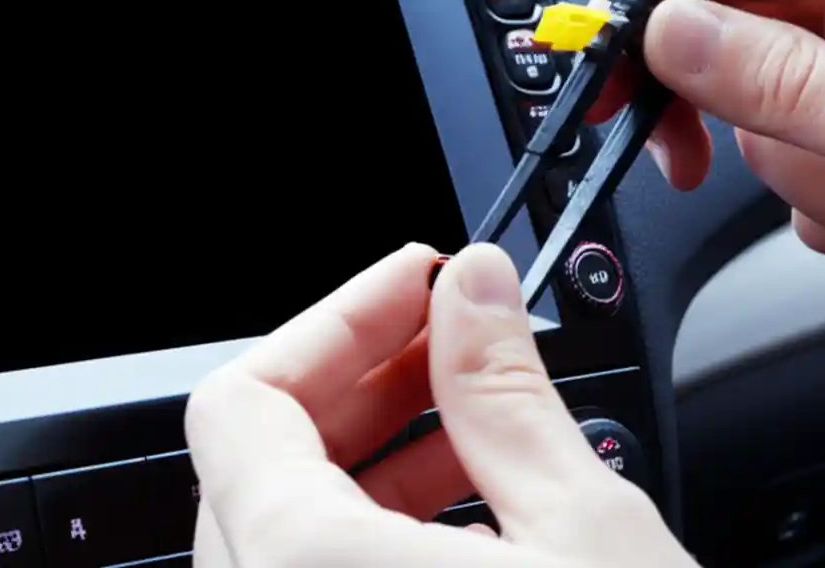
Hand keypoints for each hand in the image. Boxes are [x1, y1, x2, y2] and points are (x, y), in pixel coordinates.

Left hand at [184, 243, 695, 566]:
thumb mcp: (585, 530)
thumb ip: (506, 391)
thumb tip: (473, 289)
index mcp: (299, 566)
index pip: (239, 400)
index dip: (334, 321)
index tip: (412, 286)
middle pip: (261, 457)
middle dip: (363, 382)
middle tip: (454, 339)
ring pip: (291, 526)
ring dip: (377, 457)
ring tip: (481, 424)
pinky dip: (381, 535)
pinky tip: (477, 521)